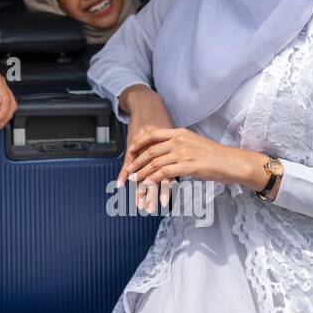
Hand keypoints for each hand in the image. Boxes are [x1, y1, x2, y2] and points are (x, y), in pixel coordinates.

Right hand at [119, 86, 172, 212]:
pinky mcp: (133, 144)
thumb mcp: (174, 137)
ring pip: (141, 171)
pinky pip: (128, 161)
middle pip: (153, 176)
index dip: (164, 189)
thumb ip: (180, 155)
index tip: (163, 204)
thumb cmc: (161, 122)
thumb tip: (192, 170)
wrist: (147, 104)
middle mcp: (156, 150)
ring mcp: (143, 147)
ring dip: (138, 188)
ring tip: (138, 203)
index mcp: (170, 150)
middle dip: (150, 193)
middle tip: (148, 208)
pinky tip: (120, 184)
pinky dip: (123, 173)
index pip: (168, 174)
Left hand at [122, 126, 260, 193]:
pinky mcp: (188, 166)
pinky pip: (164, 173)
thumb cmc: (216, 156)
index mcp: (180, 133)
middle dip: (137, 161)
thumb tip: (168, 151)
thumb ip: (180, 145)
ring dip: (142, 172)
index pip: (153, 134)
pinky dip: (153, 179)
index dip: (139, 142)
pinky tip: (147, 185)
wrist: (233, 162)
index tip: (130, 149)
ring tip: (134, 180)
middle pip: (151, 150)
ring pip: (155, 163)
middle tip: (128, 169)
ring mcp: (183, 153)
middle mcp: (179, 140)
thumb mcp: (194, 144)